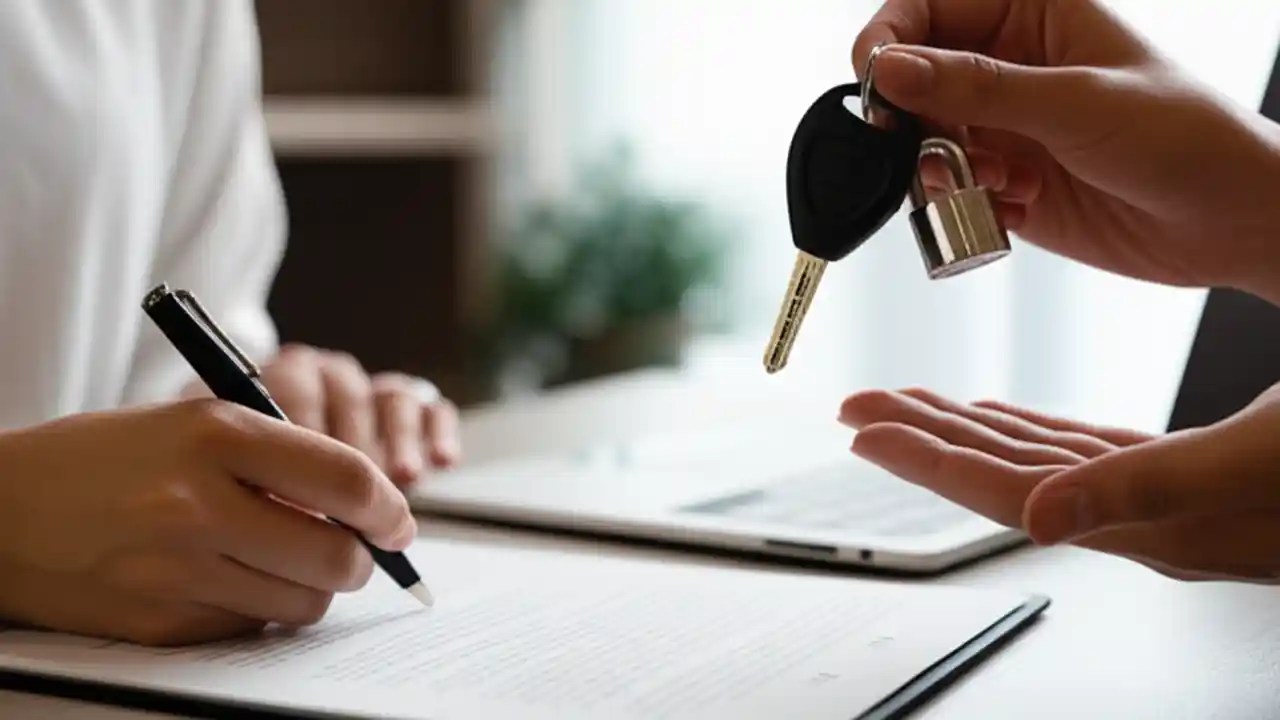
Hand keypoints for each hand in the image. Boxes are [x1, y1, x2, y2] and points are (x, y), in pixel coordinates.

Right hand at [0, 401, 417, 644]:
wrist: (2, 512)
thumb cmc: (107, 459)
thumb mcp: (194, 422)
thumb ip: (278, 457)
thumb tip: (363, 508)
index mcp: (215, 434)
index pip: (345, 476)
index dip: (389, 506)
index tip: (398, 521)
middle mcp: (197, 502)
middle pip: (337, 554)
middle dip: (361, 558)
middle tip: (352, 549)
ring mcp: (177, 569)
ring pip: (304, 601)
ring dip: (313, 586)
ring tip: (281, 559)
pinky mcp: (161, 622)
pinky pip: (253, 626)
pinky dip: (260, 608)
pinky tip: (228, 579)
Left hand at [190, 344, 460, 488]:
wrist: (299, 461)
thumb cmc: (264, 471)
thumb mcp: (253, 469)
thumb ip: (266, 477)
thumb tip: (289, 507)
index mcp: (285, 379)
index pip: (294, 391)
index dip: (304, 438)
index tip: (304, 482)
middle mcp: (332, 376)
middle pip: (350, 397)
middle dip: (355, 446)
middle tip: (354, 491)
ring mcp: (375, 389)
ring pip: (394, 401)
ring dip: (401, 441)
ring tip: (405, 477)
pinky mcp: (416, 405)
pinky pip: (433, 410)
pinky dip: (439, 433)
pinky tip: (443, 461)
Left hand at [840, 386, 1279, 582]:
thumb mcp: (1260, 462)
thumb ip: (1147, 490)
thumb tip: (1040, 518)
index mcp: (1148, 522)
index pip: (1006, 493)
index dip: (927, 463)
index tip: (864, 430)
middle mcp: (1139, 517)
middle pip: (1002, 475)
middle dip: (923, 437)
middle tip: (861, 405)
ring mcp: (1158, 499)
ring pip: (1034, 459)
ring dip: (964, 428)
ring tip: (906, 402)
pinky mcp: (1182, 473)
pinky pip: (1082, 451)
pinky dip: (1030, 428)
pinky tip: (998, 414)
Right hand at [853, 0, 1279, 302]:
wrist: (1231, 222)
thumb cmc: (1185, 137)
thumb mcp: (1075, 102)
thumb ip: (976, 87)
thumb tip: (890, 71)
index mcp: (1031, 12)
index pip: (926, 8)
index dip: (889, 39)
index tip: (876, 81)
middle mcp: (1010, 65)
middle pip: (914, 79)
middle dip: (915, 119)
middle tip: (934, 147)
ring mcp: (1005, 126)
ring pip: (924, 140)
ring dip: (942, 167)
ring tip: (997, 182)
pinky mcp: (1005, 182)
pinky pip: (947, 191)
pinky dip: (964, 204)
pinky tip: (1019, 204)